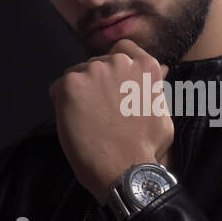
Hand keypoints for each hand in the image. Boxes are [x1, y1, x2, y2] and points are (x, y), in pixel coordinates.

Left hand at [49, 38, 175, 203]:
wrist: (125, 171)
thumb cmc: (146, 149)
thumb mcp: (163, 115)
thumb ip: (155, 90)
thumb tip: (161, 70)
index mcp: (145, 67)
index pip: (124, 50)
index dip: (115, 69)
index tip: (114, 87)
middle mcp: (119, 62)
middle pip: (97, 65)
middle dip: (97, 85)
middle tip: (101, 115)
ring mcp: (93, 71)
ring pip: (77, 76)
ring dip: (79, 95)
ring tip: (88, 122)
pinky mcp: (71, 85)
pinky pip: (58, 89)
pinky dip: (61, 105)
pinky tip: (74, 124)